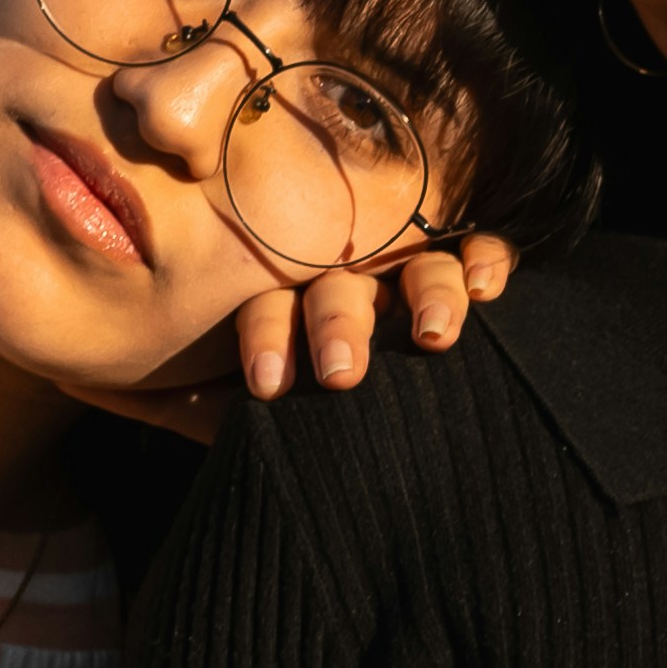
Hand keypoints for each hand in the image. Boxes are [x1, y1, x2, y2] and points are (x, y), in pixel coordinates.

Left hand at [223, 227, 517, 404]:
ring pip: (417, 267)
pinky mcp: (460, 279)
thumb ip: (196, 402)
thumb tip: (180, 414)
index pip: (272, 304)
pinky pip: (477, 253)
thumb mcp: (207, 401)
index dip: (271, 336)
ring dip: (428, 295)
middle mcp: (342, 282)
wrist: (312, 384)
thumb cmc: (262, 403)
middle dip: (342, 325)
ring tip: (434, 336)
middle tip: (341, 374)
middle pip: (345, 285)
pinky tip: (485, 286)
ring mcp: (401, 276)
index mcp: (281, 302)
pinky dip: (485, 259)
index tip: (268, 385)